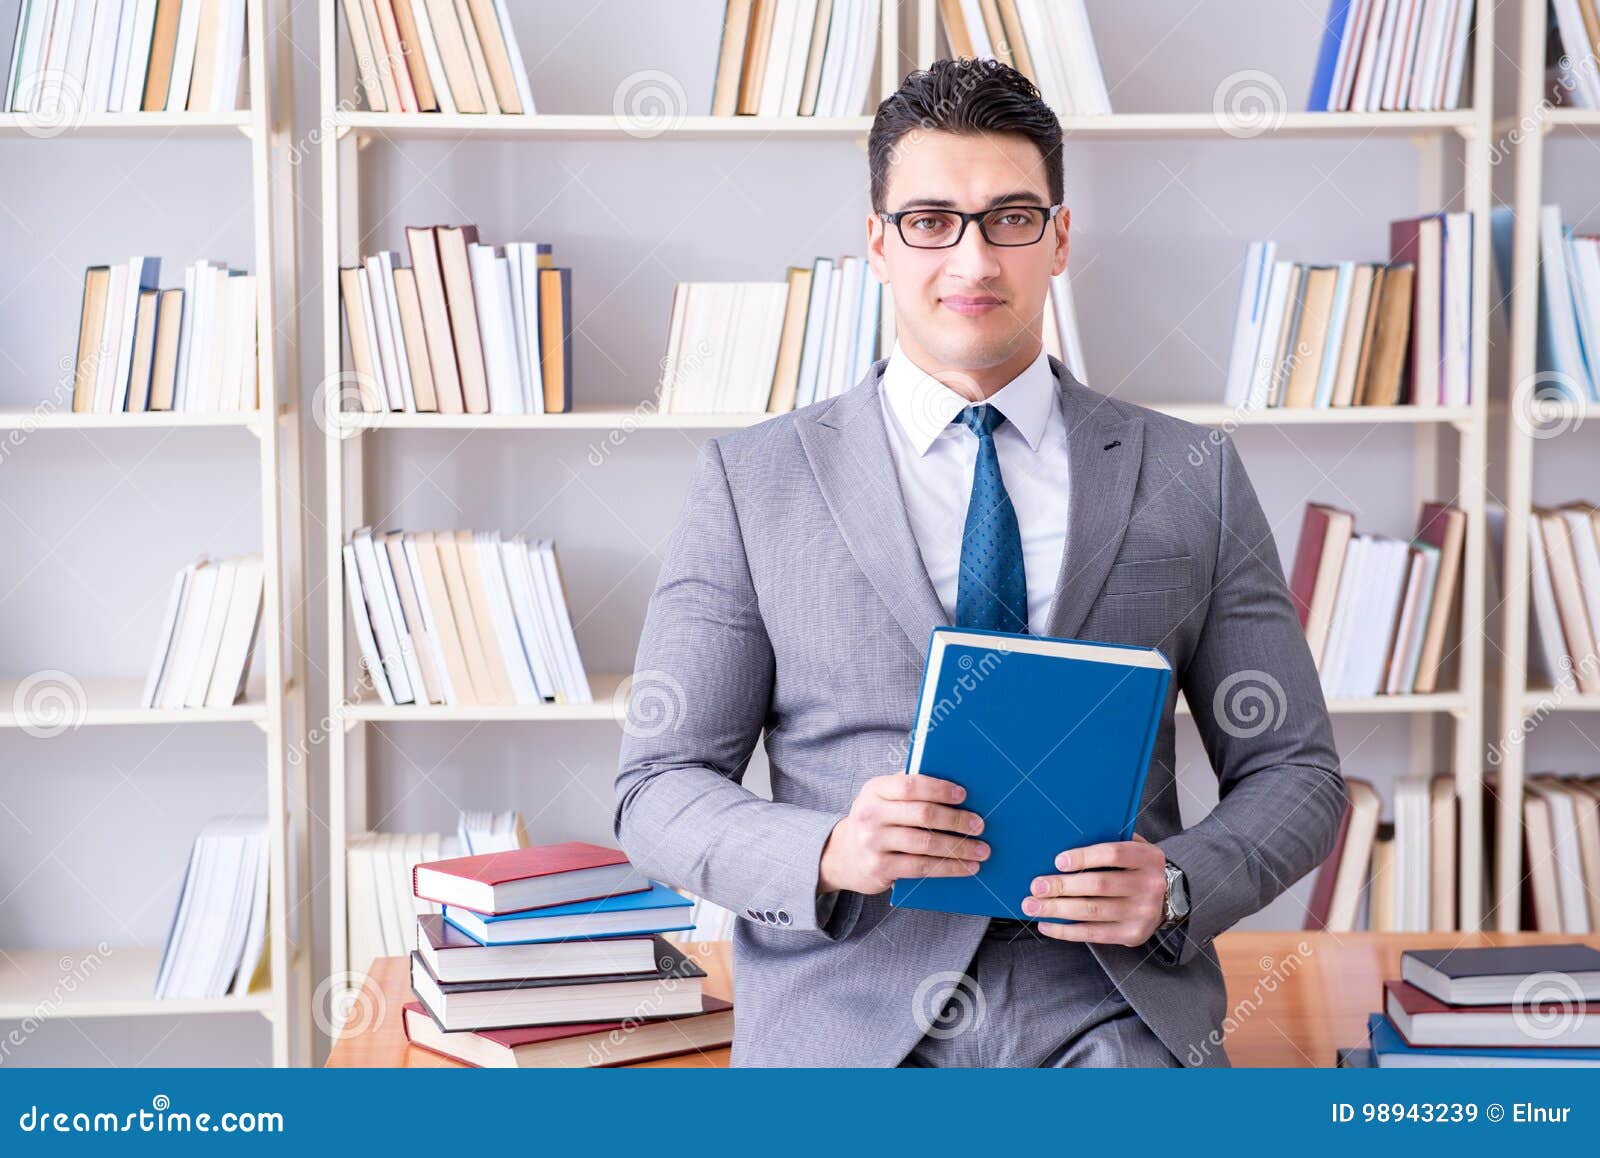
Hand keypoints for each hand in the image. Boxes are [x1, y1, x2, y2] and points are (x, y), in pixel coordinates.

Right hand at [817, 774, 988, 896]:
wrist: (842, 856)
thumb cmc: (875, 821)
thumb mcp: (882, 798)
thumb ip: (908, 790)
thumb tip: (954, 785)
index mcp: (874, 790)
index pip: (910, 785)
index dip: (939, 789)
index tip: (964, 795)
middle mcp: (870, 814)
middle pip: (922, 814)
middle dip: (956, 820)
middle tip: (979, 825)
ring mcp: (873, 843)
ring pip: (925, 843)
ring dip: (958, 847)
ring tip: (981, 850)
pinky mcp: (880, 868)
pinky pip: (921, 867)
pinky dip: (949, 867)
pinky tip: (967, 867)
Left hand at [1020, 833, 1166, 946]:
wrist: (1168, 899)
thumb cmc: (1136, 869)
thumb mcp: (1133, 849)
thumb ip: (1108, 842)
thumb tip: (1064, 841)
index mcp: (1148, 858)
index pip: (1113, 854)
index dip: (1084, 856)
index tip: (1057, 861)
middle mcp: (1149, 886)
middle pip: (1098, 885)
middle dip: (1062, 886)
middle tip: (1036, 886)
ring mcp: (1142, 913)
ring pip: (1092, 911)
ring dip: (1057, 910)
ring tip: (1032, 906)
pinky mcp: (1133, 935)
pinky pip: (1094, 934)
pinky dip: (1066, 931)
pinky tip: (1047, 925)